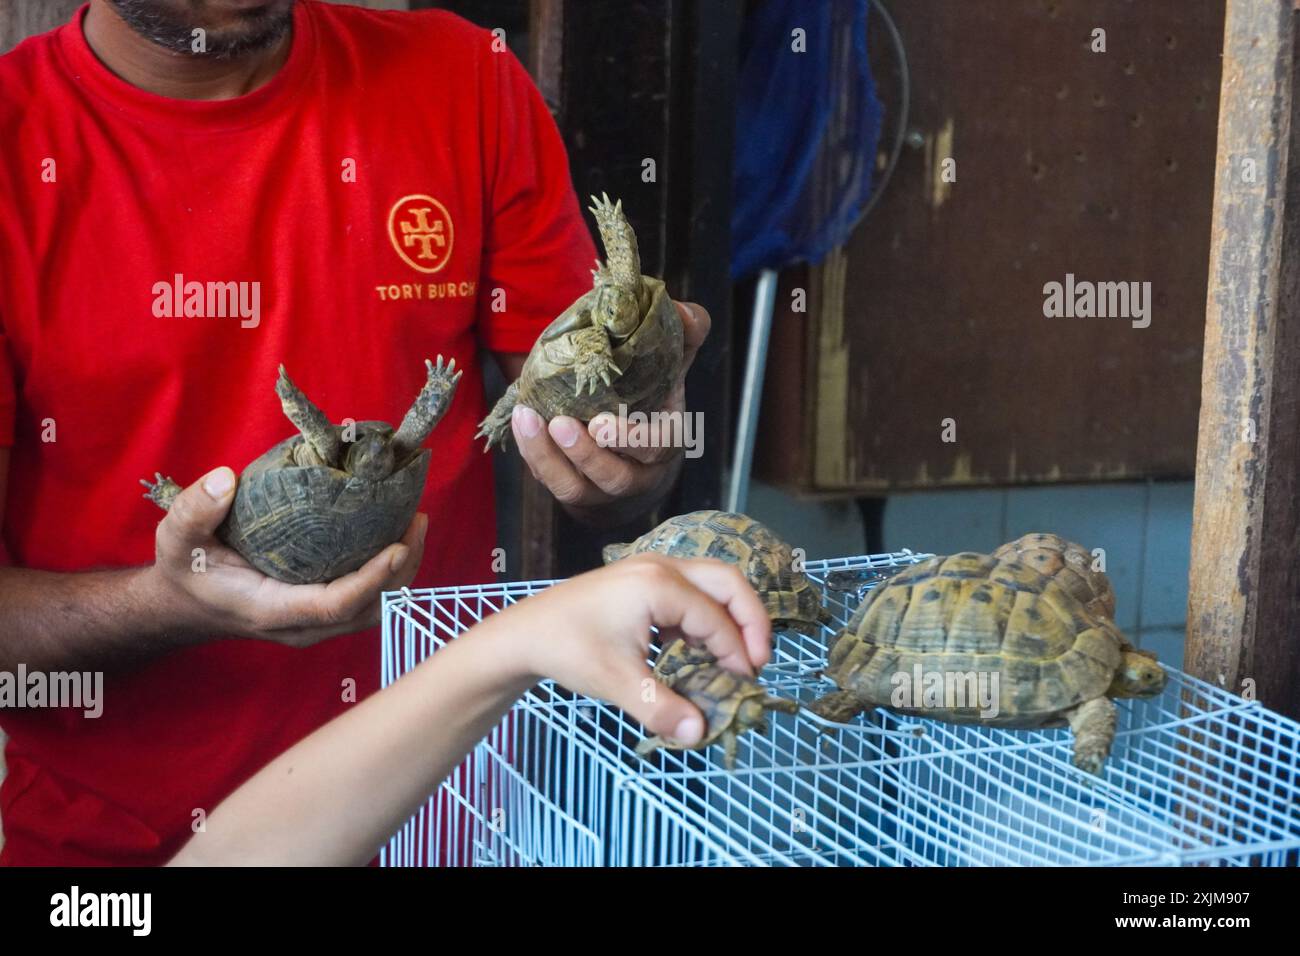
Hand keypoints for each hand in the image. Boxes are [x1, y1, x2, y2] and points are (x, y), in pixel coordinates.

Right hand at [144, 466, 425, 646]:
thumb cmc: (186, 570)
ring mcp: (316, 622)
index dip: (373, 579)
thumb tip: (226, 479)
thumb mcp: (177, 538)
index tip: (399, 545)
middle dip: (402, 569)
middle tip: (417, 519)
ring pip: (376, 607)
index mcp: (272, 610)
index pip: (336, 604)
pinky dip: (389, 571)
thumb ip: (195, 510)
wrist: (184, 605)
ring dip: (402, 570)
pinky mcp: (323, 611)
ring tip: (414, 521)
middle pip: (370, 609)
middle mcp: (302, 624)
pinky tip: (396, 533)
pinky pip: (368, 598)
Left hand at [490, 553, 770, 746]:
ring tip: (733, 662)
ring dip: (728, 620)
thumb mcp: (615, 681)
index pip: (715, 618)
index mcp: (658, 584)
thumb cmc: (568, 649)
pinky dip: (705, 621)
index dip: (735, 653)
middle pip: (727, 582)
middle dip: (750, 620)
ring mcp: (653, 570)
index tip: (744, 686)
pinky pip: (691, 595)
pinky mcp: (645, 583)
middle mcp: (662, 566)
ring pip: (711, 586)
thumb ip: (659, 706)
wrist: (524, 634)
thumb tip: (698, 733)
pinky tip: (697, 655)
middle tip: (759, 661)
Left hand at [512, 301, 708, 522]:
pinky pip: (550, 480)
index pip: (657, 448)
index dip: (631, 440)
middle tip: (561, 423)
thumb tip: (682, 311)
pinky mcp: (570, 486)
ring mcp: (599, 486)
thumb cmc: (651, 400)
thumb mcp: (669, 368)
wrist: (630, 446)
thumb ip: (682, 337)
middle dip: (586, 454)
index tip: (600, 423)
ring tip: (527, 418)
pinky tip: (520, 422)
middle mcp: (635, 472)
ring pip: (574, 487)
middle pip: (615, 477)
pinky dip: (532, 454)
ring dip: (547, 457)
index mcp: (664, 442)